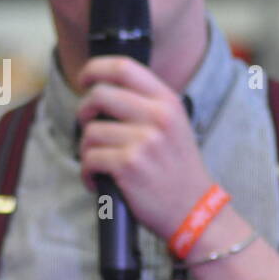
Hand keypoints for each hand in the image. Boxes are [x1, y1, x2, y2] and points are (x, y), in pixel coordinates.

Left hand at [77, 56, 214, 240]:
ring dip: (86, 150)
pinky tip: (97, 181)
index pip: (124, 67)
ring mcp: (144, 141)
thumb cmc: (176, 170)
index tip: (84, 80)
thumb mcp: (173, 127)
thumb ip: (146, 105)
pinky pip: (90, 159)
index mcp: (167, 102)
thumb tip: (101, 91)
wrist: (195, 212)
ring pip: (90, 131)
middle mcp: (157, 117)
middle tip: (86, 125)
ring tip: (99, 163)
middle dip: (83, 111)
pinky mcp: (128, 166)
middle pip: (99, 95)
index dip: (96, 69)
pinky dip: (87, 172)